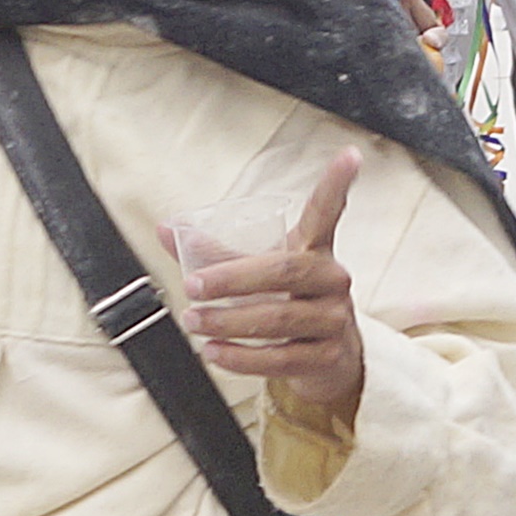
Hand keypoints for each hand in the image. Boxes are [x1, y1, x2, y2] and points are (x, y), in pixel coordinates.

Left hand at [185, 149, 368, 423]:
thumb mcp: (260, 274)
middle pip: (287, 271)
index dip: (337, 184)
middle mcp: (331, 281)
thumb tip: (166, 230)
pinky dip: (242, 357)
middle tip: (193, 286)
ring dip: (229, 321)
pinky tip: (214, 353)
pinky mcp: (328, 357)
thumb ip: (217, 255)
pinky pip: (282, 358)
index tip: (349, 155)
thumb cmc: (289, 304)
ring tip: (193, 321)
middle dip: (235, 278)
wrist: (332, 360)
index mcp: (316, 251)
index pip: (327, 213)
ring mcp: (334, 320)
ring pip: (281, 318)